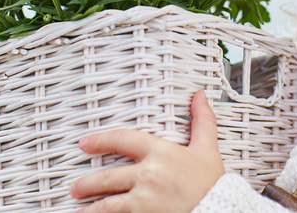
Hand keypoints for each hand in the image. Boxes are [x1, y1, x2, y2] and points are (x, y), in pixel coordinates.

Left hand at [71, 90, 224, 212]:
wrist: (221, 212)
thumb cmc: (213, 185)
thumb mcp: (208, 150)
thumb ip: (202, 122)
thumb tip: (198, 96)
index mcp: (161, 153)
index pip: (122, 139)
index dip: (100, 140)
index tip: (86, 143)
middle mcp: (148, 176)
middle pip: (107, 177)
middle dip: (87, 183)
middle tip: (75, 187)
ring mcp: (144, 201)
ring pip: (107, 205)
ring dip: (90, 209)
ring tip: (78, 210)